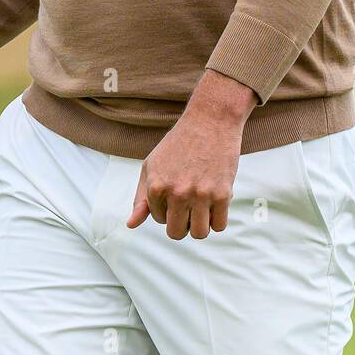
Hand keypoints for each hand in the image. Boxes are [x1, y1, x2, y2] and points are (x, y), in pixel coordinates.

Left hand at [127, 70, 257, 238]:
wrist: (210, 121)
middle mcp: (177, 193)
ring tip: (202, 206)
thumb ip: (141, 197)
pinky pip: (219, 226)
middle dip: (182, 223)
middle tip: (188, 206)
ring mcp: (201, 195)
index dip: (167, 207)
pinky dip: (217, 219)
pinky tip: (215, 202)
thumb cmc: (178, 144)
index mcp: (156, 187)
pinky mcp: (223, 194)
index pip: (159, 219)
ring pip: (200, 233)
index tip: (176, 190)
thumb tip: (131, 224)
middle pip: (177, 233)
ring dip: (200, 224)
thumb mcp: (152, 166)